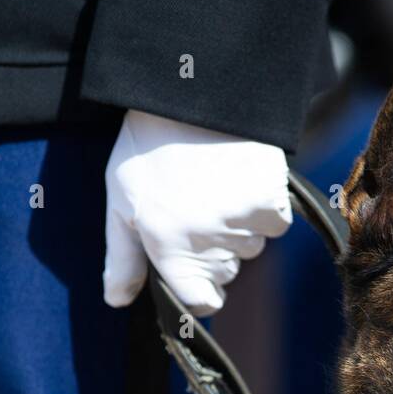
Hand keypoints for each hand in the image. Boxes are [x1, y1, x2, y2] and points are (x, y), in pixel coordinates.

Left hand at [103, 111, 291, 314]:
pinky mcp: (269, 200)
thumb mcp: (120, 201)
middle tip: (197, 205)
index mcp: (168, 248)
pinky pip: (275, 223)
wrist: (190, 91)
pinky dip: (264, 207)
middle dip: (214, 250)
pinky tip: (242, 179)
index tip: (195, 271)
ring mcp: (240, 222)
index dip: (200, 290)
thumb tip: (118, 301)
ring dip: (239, 227)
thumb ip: (122, 257)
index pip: (201, 302)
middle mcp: (206, 242)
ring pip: (251, 247)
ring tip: (217, 185)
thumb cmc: (147, 147)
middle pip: (226, 272)